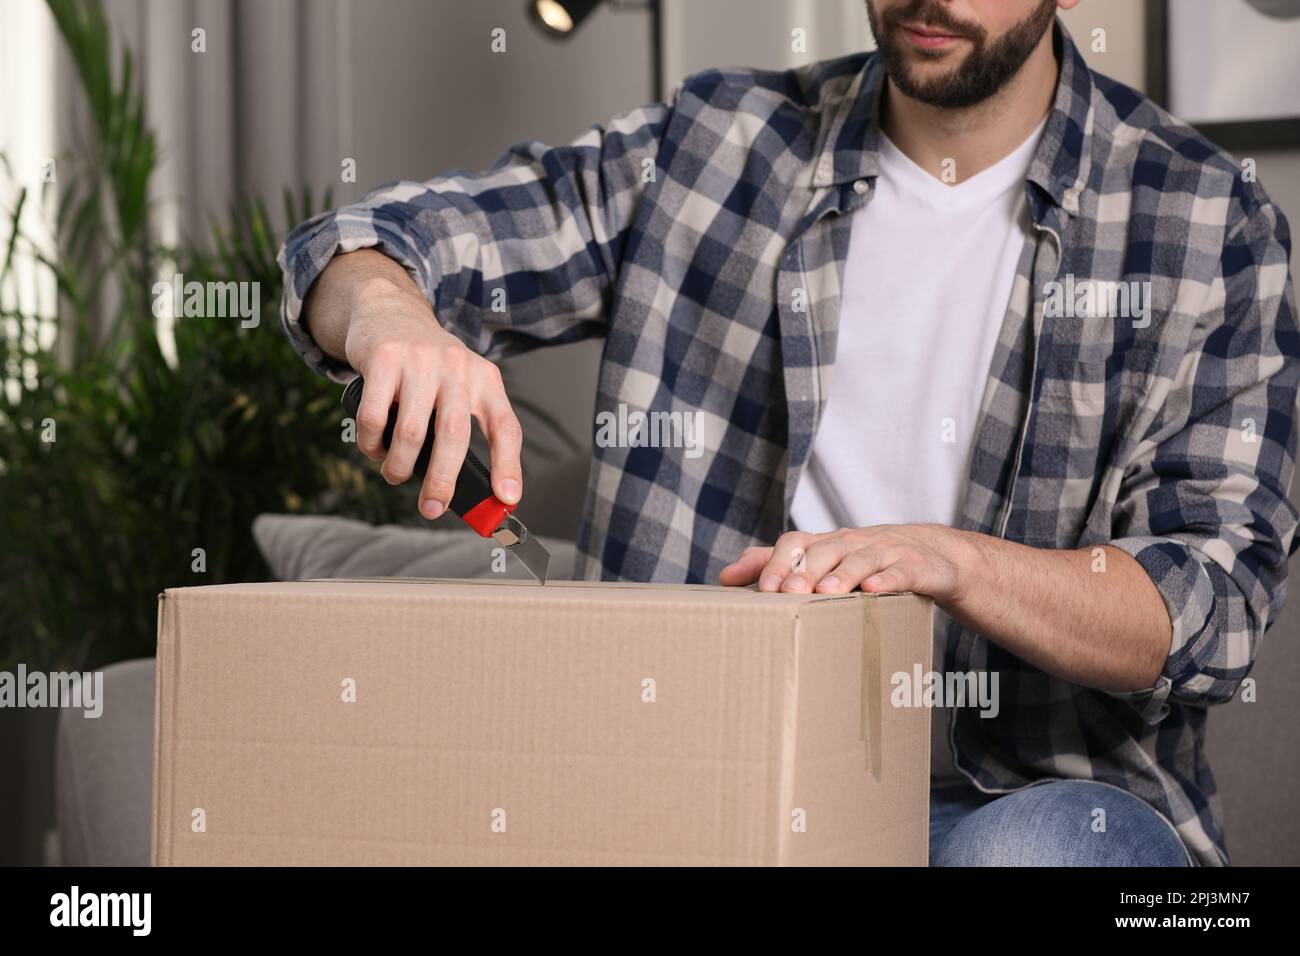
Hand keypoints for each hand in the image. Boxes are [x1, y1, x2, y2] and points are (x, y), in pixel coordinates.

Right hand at [317, 254, 523, 519]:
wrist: (390, 312)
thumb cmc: (428, 365)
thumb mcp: (460, 385)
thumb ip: (463, 429)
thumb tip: (464, 491)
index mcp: (485, 379)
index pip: (506, 426)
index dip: (509, 465)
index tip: (506, 498)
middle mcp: (458, 367)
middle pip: (455, 436)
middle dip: (442, 481)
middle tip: (432, 507)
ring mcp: (421, 361)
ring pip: (412, 432)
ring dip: (399, 466)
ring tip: (394, 473)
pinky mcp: (384, 359)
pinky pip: (375, 417)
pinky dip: (371, 443)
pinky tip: (374, 446)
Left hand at [718, 524, 977, 602]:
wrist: (931, 556)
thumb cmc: (864, 562)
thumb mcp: (822, 562)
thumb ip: (774, 566)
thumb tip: (725, 577)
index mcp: (826, 544)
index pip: (795, 543)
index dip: (777, 562)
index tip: (762, 588)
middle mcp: (852, 543)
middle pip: (825, 550)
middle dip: (805, 571)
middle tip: (788, 593)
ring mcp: (885, 552)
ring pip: (861, 558)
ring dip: (842, 574)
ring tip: (826, 592)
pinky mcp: (915, 566)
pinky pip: (901, 571)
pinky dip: (888, 580)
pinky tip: (875, 590)